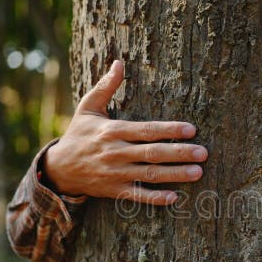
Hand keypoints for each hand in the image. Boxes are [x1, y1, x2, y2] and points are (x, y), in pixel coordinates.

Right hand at [44, 60, 207, 204]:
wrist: (58, 168)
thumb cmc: (79, 134)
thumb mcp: (88, 107)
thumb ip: (106, 86)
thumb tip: (119, 62)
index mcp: (112, 131)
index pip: (146, 130)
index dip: (169, 130)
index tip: (191, 130)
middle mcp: (116, 153)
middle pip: (152, 153)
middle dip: (179, 153)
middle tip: (203, 153)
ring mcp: (115, 174)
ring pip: (150, 175)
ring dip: (175, 175)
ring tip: (198, 172)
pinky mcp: (114, 191)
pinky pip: (137, 196)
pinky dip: (155, 198)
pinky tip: (175, 197)